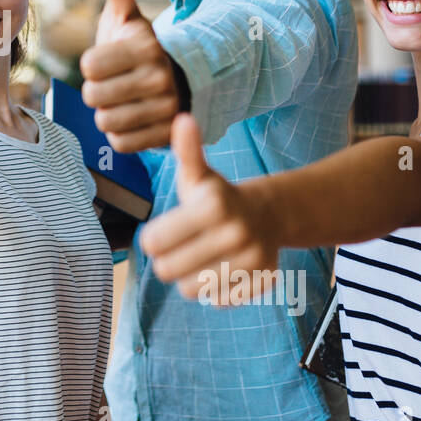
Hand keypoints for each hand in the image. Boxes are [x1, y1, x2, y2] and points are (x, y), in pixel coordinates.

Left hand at [79, 0, 179, 151]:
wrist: (179, 82)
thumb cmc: (140, 49)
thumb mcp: (128, 18)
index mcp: (145, 47)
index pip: (88, 65)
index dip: (91, 64)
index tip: (107, 61)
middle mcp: (159, 78)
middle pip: (93, 96)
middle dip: (96, 91)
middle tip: (114, 83)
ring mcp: (165, 110)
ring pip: (105, 122)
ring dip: (107, 114)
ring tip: (123, 101)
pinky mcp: (165, 136)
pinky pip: (120, 143)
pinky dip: (121, 135)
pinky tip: (133, 119)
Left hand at [140, 113, 278, 302]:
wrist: (268, 216)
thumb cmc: (217, 198)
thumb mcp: (198, 176)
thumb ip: (186, 152)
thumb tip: (183, 119)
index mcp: (212, 206)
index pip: (152, 243)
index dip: (153, 239)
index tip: (163, 232)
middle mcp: (236, 233)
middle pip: (168, 270)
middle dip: (168, 261)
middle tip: (180, 248)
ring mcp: (251, 260)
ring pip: (190, 290)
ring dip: (189, 278)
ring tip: (200, 258)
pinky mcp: (261, 282)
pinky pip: (218, 301)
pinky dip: (215, 290)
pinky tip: (222, 268)